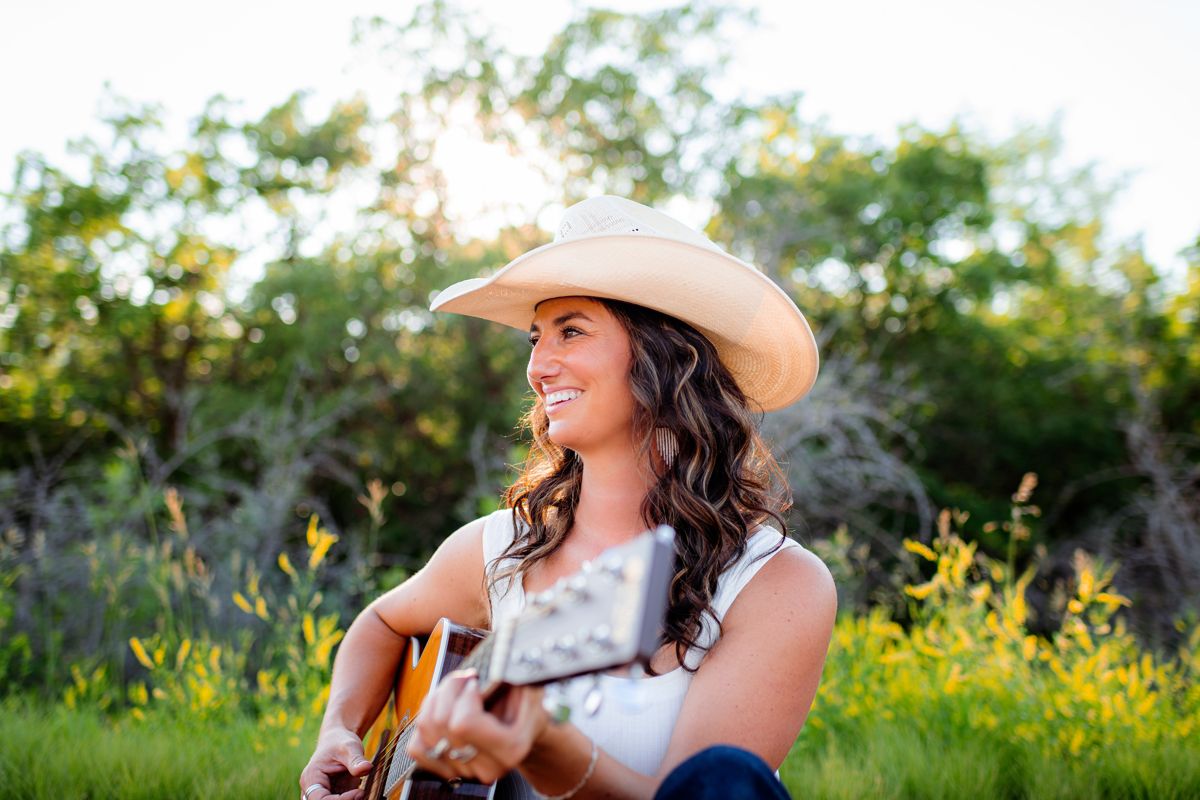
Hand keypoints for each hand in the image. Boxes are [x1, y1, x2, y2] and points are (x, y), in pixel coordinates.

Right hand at [298, 726, 372, 799]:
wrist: (339, 739)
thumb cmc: (341, 741)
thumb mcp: (350, 747)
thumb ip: (356, 760)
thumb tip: (367, 768)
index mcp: (311, 778)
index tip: (359, 793)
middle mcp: (312, 789)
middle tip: (362, 793)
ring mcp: (322, 793)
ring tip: (362, 792)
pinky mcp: (332, 795)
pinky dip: (351, 799)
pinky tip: (360, 792)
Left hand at [406, 669, 550, 784]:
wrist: (523, 732)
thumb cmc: (525, 706)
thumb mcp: (530, 687)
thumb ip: (513, 677)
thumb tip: (494, 661)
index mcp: (509, 748)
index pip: (464, 722)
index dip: (464, 694)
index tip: (475, 680)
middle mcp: (486, 766)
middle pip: (441, 723)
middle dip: (448, 689)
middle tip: (463, 678)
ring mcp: (465, 772)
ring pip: (426, 731)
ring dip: (434, 701)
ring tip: (452, 691)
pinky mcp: (447, 771)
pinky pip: (417, 747)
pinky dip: (424, 723)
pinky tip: (442, 712)